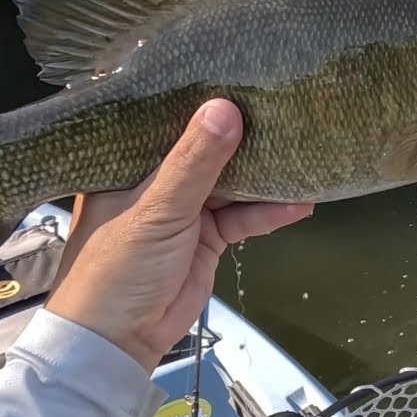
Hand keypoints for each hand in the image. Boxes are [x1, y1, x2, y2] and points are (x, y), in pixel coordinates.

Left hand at [46, 99, 313, 371]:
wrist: (117, 341)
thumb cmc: (116, 270)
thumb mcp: (156, 208)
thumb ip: (194, 162)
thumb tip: (225, 109)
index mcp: (127, 165)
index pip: (166, 122)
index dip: (199, 101)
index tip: (238, 75)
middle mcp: (155, 182)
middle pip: (206, 150)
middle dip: (241, 136)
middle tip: (282, 108)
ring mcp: (184, 211)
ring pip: (231, 183)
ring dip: (263, 175)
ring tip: (300, 152)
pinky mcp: (207, 238)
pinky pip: (243, 218)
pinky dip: (269, 212)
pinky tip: (298, 203)